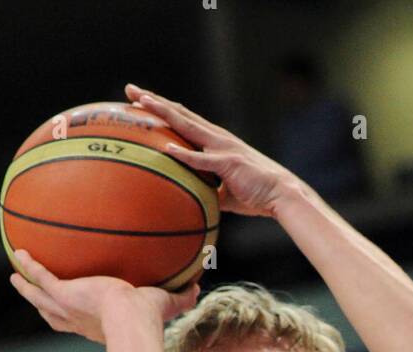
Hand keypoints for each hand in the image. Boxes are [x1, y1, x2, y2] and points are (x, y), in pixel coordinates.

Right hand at [9, 250, 199, 343]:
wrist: (132, 322)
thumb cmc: (149, 321)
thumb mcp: (167, 303)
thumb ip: (182, 295)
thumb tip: (200, 285)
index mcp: (99, 326)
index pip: (84, 323)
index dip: (77, 318)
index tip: (76, 312)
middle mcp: (80, 321)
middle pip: (54, 316)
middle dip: (42, 306)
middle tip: (32, 296)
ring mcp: (69, 309)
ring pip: (40, 299)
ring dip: (26, 290)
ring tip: (15, 278)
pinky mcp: (64, 294)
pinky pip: (41, 277)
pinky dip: (30, 266)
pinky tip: (18, 252)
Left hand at [126, 84, 299, 217]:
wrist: (282, 195)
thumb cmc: (256, 194)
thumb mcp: (226, 192)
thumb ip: (209, 190)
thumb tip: (195, 201)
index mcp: (215, 142)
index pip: (184, 120)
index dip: (162, 109)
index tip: (140, 101)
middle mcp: (217, 138)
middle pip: (180, 114)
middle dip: (154, 101)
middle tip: (130, 89)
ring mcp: (223, 148)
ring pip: (187, 126)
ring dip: (164, 114)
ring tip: (142, 102)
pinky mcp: (229, 164)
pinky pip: (202, 160)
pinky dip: (184, 155)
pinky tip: (166, 148)